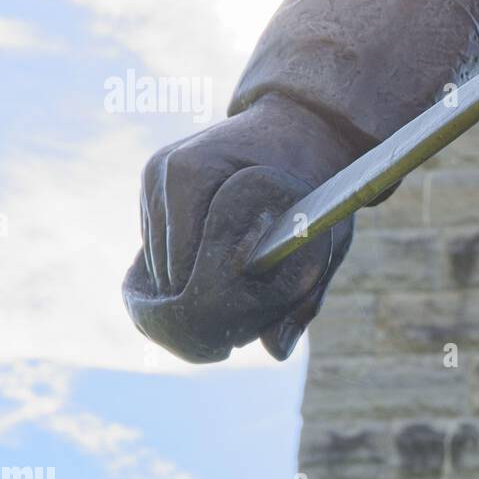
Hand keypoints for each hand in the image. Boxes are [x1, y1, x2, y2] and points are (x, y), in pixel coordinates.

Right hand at [123, 94, 359, 362]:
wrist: (306, 127)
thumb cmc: (319, 186)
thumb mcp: (324, 239)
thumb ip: (302, 293)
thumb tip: (276, 351)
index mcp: (199, 173)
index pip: (185, 267)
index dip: (214, 306)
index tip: (240, 329)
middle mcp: (166, 172)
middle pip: (166, 271)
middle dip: (201, 300)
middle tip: (241, 317)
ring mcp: (154, 177)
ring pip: (157, 266)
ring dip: (190, 287)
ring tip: (233, 292)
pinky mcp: (153, 186)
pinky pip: (157, 251)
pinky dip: (183, 269)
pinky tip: (216, 267)